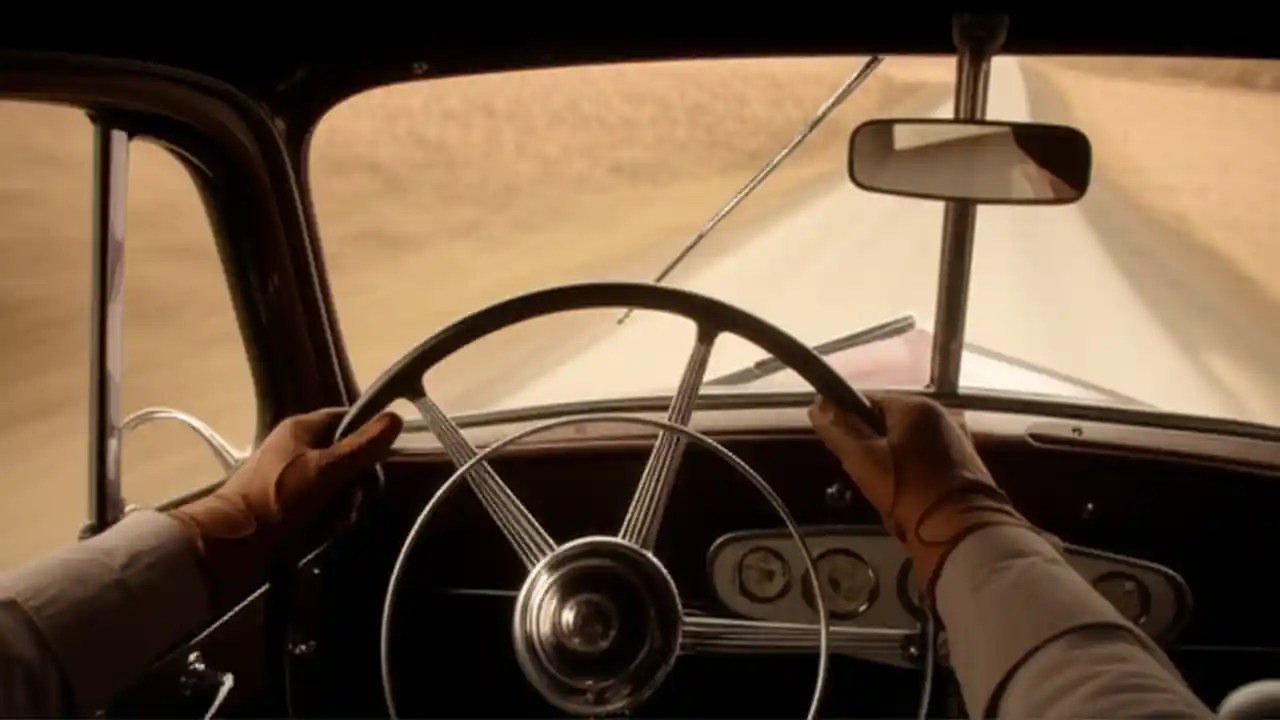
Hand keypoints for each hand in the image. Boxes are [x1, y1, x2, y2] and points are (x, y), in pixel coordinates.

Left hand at [168, 408, 402, 610]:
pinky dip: (325, 521)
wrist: (232, 543)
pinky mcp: (288, 506)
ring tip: (331, 524)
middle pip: (348, 458)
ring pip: (337, 487)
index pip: (348, 419)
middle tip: (351, 501)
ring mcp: (292, 478)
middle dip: (355, 485)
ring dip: (342, 508)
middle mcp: (298, 449)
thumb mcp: (327, 470)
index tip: (378, 461)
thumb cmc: (280, 499)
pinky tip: (320, 534)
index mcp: (302, 429)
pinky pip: (321, 508)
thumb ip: (363, 446)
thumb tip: (396, 417)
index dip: (367, 437)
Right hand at [808, 392, 1036, 603]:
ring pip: (903, 445)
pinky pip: (922, 461)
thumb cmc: (909, 491)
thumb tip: (818, 405)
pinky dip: (909, 474)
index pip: (868, 400)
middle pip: (887, 424)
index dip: (848, 420)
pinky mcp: (962, 464)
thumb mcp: (864, 461)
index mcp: (917, 406)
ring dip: (888, 464)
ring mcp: (954, 439)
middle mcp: (940, 415)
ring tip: (883, 490)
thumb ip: (838, 430)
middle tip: (863, 475)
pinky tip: (905, 496)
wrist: (962, 533)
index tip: (842, 448)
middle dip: (870, 447)